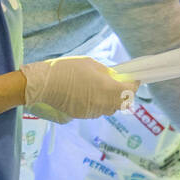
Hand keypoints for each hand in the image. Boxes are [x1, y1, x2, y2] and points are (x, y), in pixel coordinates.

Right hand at [21, 56, 135, 121]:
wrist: (45, 85)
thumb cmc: (68, 70)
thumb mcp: (91, 64)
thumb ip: (106, 73)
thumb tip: (114, 77)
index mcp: (109, 89)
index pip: (131, 91)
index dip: (134, 84)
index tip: (135, 79)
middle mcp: (104, 104)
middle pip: (123, 104)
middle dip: (125, 95)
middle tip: (122, 86)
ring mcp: (94, 111)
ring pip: (110, 109)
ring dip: (112, 101)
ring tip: (105, 90)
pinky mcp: (84, 115)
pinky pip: (98, 111)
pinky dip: (100, 105)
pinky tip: (92, 96)